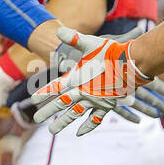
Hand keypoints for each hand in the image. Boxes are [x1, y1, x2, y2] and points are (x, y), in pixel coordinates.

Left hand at [31, 27, 154, 136]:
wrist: (132, 64)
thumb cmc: (110, 53)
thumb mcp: (90, 43)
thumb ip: (73, 38)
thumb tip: (57, 31)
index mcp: (77, 78)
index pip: (56, 87)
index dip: (43, 93)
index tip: (32, 100)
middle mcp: (84, 92)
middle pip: (62, 104)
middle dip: (48, 111)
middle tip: (36, 120)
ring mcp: (95, 101)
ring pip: (75, 114)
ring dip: (63, 122)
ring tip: (52, 131)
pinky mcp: (106, 105)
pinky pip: (95, 119)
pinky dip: (88, 126)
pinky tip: (80, 133)